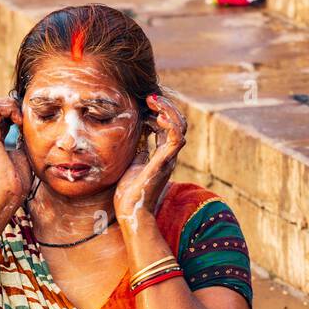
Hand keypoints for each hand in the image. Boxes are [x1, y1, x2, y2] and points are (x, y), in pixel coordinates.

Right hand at [0, 97, 33, 216]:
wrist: (10, 191)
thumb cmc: (17, 179)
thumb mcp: (22, 153)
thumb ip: (22, 140)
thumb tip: (27, 130)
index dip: (12, 110)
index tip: (25, 120)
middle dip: (8, 104)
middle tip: (22, 116)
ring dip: (8, 105)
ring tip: (20, 118)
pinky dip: (8, 109)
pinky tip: (18, 121)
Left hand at [113, 94, 186, 227]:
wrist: (130, 212)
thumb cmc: (128, 193)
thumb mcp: (132, 163)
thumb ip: (138, 149)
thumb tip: (136, 134)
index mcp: (161, 154)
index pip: (167, 126)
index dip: (158, 111)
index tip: (144, 104)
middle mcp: (169, 155)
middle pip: (177, 123)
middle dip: (166, 106)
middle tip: (149, 97)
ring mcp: (169, 158)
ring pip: (180, 126)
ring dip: (168, 109)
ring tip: (153, 100)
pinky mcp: (166, 162)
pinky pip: (175, 137)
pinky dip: (169, 123)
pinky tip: (157, 116)